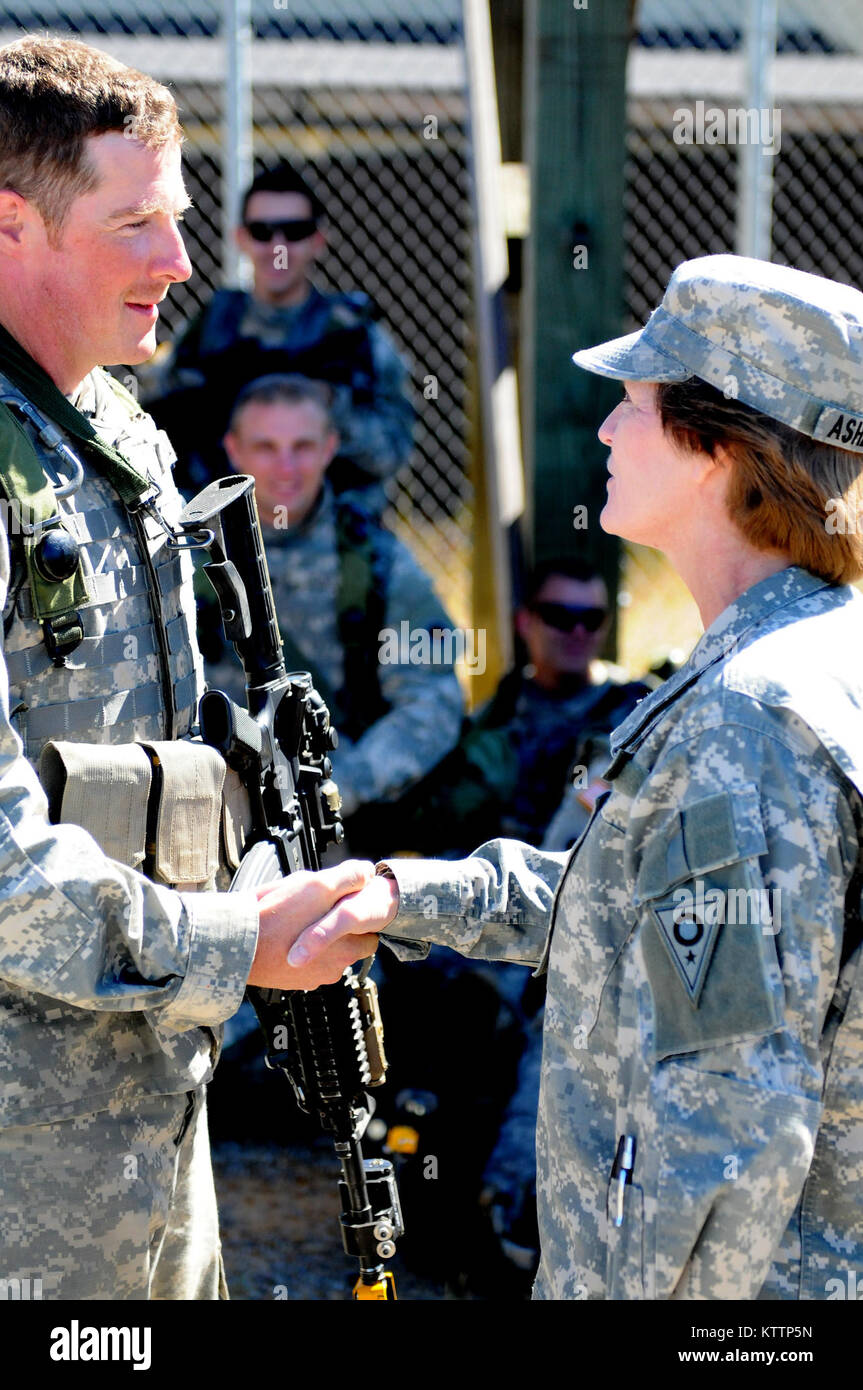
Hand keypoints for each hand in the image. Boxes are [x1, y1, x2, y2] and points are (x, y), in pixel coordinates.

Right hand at [247, 860, 380, 990]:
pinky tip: (283, 933)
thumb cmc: (276, 916)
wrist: (234, 943)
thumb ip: (348, 878)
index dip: (356, 918)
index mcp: (347, 949)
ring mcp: (311, 978)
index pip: (368, 936)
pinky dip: (296, 950)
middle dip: (336, 929)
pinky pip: (302, 963)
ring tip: (296, 920)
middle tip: (317, 910)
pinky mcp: (290, 981)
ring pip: (323, 954)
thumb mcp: (318, 885)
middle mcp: (333, 969)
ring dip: (315, 940)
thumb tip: (366, 872)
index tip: (342, 906)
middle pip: (345, 945)